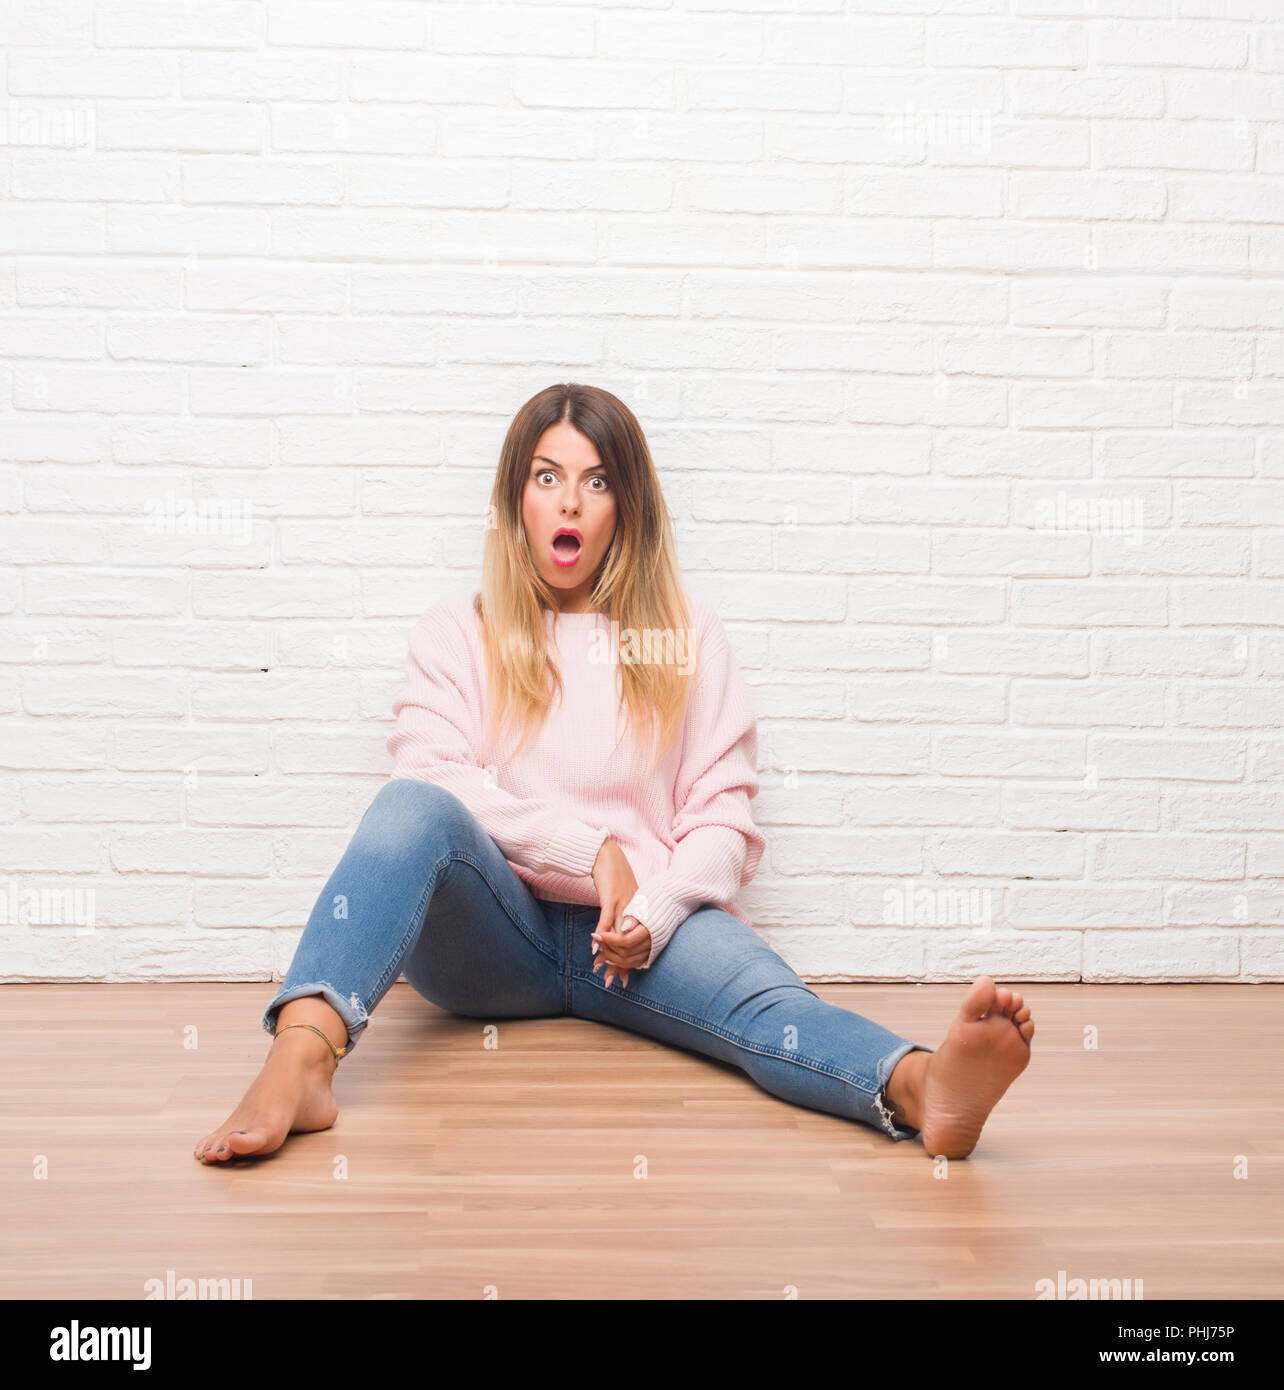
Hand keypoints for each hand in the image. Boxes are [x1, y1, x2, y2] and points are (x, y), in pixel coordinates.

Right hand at [589, 837, 643, 988]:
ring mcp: (624, 903)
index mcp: (639, 910)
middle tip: (613, 980)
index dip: (629, 959)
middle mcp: (634, 909)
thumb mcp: (622, 895)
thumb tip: (617, 931)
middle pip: (628, 942)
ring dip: (609, 953)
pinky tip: (595, 946)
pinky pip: (606, 920)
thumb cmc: (612, 874)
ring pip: (618, 934)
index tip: (623, 976)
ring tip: (602, 969)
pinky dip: (601, 934)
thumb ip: (622, 913)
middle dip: (620, 963)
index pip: (635, 940)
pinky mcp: (611, 897)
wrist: (605, 853)